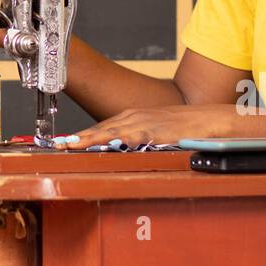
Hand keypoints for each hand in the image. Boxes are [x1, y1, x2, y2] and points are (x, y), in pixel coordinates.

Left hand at [53, 104, 233, 149]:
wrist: (208, 118)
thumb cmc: (181, 126)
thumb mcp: (151, 130)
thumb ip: (133, 137)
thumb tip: (115, 149)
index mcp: (131, 117)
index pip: (100, 127)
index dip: (80, 136)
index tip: (61, 143)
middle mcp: (134, 117)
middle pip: (101, 128)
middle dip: (79, 137)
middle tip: (58, 145)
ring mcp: (145, 122)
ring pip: (112, 130)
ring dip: (91, 137)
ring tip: (73, 145)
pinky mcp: (158, 130)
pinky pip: (136, 136)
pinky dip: (120, 139)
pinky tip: (109, 144)